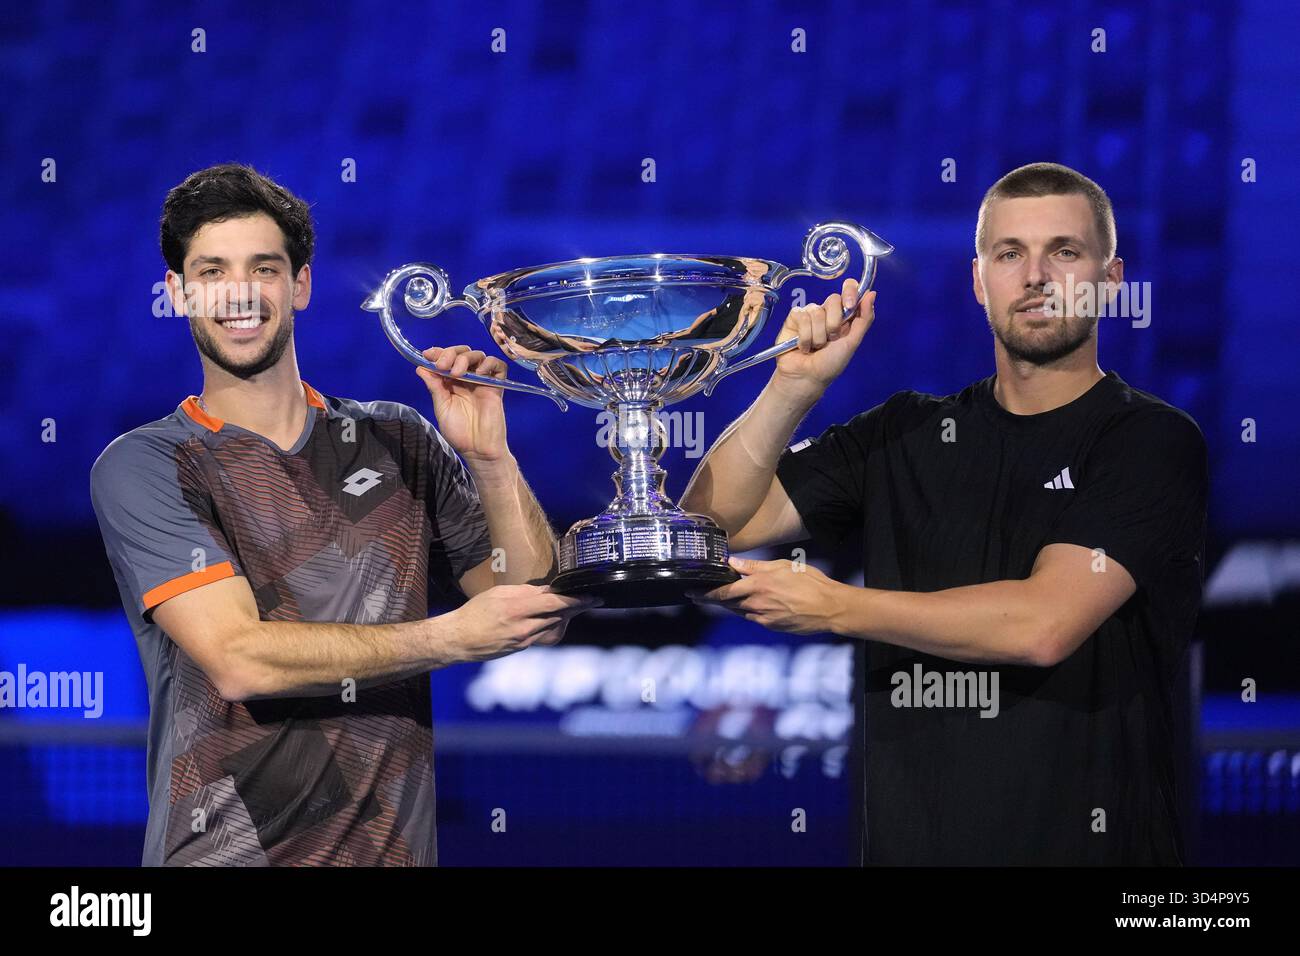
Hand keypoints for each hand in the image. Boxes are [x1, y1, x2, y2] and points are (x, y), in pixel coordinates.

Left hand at [418, 345, 509, 464]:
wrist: (478, 449)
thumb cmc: (459, 432)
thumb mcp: (442, 407)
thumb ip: (434, 387)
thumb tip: (420, 368)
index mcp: (451, 382)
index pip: (446, 359)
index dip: (438, 353)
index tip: (428, 354)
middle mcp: (467, 378)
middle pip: (462, 353)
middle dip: (450, 353)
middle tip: (442, 365)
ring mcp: (482, 381)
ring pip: (478, 356)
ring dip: (465, 359)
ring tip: (457, 373)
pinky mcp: (496, 386)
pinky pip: (499, 366)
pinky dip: (490, 363)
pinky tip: (479, 373)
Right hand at [441, 585, 599, 663]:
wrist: (459, 640)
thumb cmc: (476, 613)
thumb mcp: (499, 594)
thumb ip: (526, 592)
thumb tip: (548, 591)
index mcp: (517, 610)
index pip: (554, 603)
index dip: (576, 600)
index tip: (592, 596)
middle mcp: (524, 628)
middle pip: (560, 616)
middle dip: (578, 607)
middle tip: (592, 599)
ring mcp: (524, 641)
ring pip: (555, 626)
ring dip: (566, 616)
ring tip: (574, 606)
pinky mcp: (522, 648)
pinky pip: (545, 635)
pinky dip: (552, 625)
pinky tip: (554, 618)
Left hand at [689, 556, 845, 634]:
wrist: (829, 608)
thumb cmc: (810, 583)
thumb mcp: (783, 566)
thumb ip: (756, 566)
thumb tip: (734, 563)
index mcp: (758, 585)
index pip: (724, 591)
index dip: (706, 594)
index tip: (692, 593)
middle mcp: (757, 603)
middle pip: (727, 603)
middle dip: (712, 600)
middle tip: (699, 596)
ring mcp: (764, 617)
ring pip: (739, 611)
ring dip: (729, 605)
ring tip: (722, 599)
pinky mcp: (772, 626)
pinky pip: (753, 618)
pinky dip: (747, 611)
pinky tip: (748, 606)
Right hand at [770, 278, 876, 400]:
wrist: (807, 377)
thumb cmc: (830, 364)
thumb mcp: (852, 342)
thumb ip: (864, 319)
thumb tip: (872, 293)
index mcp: (844, 316)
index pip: (850, 290)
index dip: (850, 291)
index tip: (850, 305)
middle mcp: (827, 312)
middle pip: (833, 300)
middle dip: (833, 325)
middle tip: (830, 340)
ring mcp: (810, 314)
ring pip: (817, 311)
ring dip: (818, 336)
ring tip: (815, 347)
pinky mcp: (794, 318)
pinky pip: (801, 316)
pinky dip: (804, 336)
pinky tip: (802, 346)